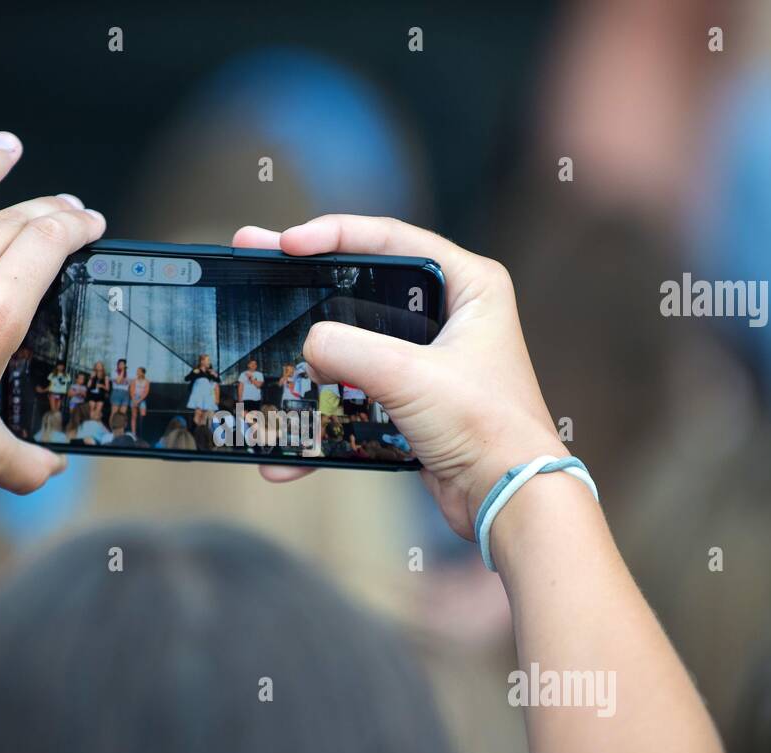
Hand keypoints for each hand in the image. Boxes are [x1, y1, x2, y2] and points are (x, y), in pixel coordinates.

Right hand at [234, 216, 564, 539]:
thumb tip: (308, 345)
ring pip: (355, 343)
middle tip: (259, 264)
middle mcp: (452, 314)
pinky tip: (289, 450)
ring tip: (260, 347)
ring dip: (309, 357)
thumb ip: (351, 350)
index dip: (333, 234)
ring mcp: (430, 360)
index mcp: (470, 285)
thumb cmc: (489, 430)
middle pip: (364, 285)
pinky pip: (357, 395)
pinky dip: (325, 420)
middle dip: (308, 285)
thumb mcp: (411, 378)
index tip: (285, 242)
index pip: (391, 239)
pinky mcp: (414, 401)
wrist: (511, 501)